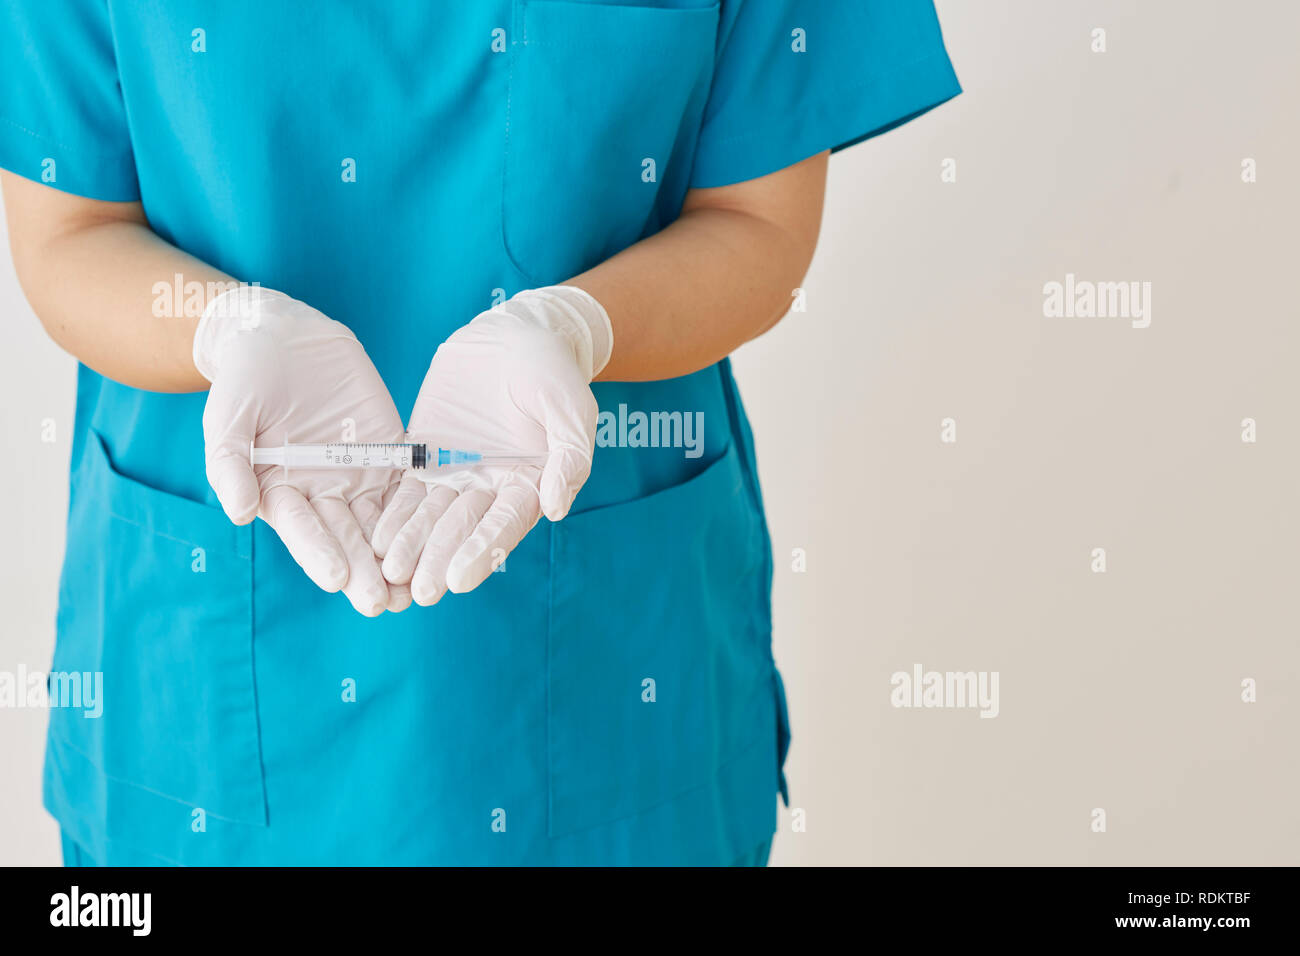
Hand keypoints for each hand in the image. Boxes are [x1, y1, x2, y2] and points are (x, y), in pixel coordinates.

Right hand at [196, 286, 408, 615]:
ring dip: (400, 555)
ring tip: (416, 588)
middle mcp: (324, 493)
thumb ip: (232, 464)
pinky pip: (411, 485)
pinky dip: (426, 511)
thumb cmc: (245, 379)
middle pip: (348, 538)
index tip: (336, 580)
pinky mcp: (391, 454)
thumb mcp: (229, 416)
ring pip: (384, 523)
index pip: (304, 530)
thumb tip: (239, 513)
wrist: (283, 337)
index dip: (319, 554)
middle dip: (365, 572)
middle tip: (384, 603)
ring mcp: (360, 475)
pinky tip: (444, 535)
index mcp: (282, 493)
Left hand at [372, 286, 612, 604]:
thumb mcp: (571, 408)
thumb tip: (555, 509)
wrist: (514, 335)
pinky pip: (406, 491)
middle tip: (420, 591)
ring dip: (412, 546)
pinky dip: (393, 516)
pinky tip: (376, 539)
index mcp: (531, 485)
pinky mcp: (426, 457)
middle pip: (462, 531)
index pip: (504, 525)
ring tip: (391, 572)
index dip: (481, 551)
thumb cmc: (552, 370)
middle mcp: (491, 489)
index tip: (458, 579)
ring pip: (431, 518)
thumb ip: (568, 457)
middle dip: (439, 560)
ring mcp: (456, 475)